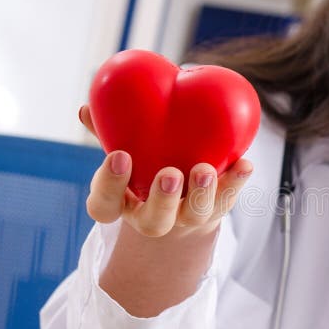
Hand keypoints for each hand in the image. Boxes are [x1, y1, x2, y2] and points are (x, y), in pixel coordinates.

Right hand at [79, 104, 252, 238]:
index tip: (120, 157)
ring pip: (195, 214)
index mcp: (122, 204)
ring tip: (205, 169)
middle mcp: (153, 217)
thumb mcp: (124, 153)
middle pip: (154, 220)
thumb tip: (85, 108)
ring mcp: (187, 218)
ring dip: (202, 192)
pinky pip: (228, 200)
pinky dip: (236, 181)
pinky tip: (243, 163)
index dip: (110, 186)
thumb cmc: (143, 168)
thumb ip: (108, 132)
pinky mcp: (216, 210)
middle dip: (163, 198)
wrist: (179, 203)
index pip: (105, 206)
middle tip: (170, 174)